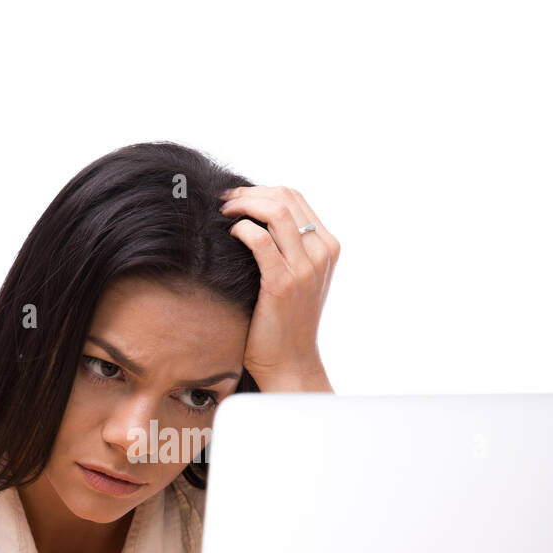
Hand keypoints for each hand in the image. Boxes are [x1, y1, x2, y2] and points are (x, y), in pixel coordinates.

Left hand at [219, 184, 339, 391]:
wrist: (290, 361)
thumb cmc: (286, 321)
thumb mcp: (299, 278)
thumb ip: (290, 247)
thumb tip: (258, 216)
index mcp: (328, 246)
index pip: (295, 197)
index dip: (262, 190)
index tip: (237, 197)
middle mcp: (321, 253)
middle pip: (285, 197)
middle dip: (250, 193)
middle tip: (225, 200)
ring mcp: (305, 268)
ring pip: (275, 211)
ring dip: (244, 205)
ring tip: (224, 212)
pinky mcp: (283, 283)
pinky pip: (260, 239)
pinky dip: (241, 229)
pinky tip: (230, 235)